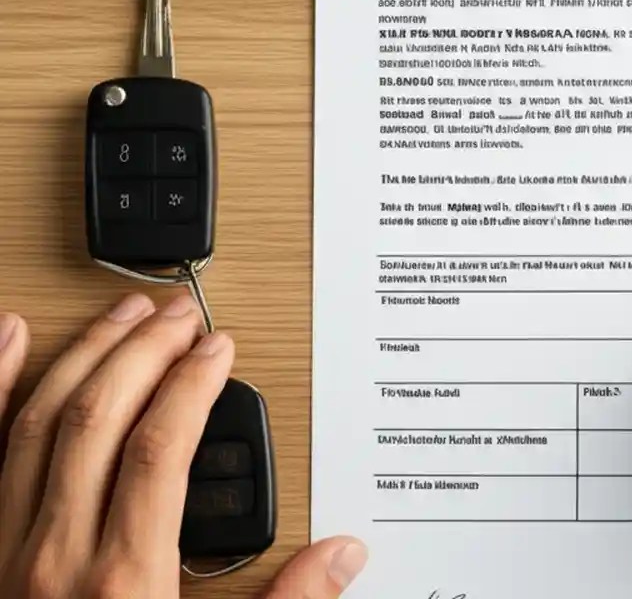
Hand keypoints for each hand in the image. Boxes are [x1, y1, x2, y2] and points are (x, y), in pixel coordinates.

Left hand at [0, 293, 366, 596]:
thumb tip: (342, 556)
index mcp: (124, 582)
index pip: (160, 448)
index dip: (194, 384)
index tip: (219, 350)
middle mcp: (55, 557)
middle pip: (99, 419)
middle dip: (144, 351)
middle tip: (181, 316)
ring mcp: (8, 553)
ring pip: (35, 425)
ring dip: (82, 356)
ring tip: (121, 314)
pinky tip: (10, 339)